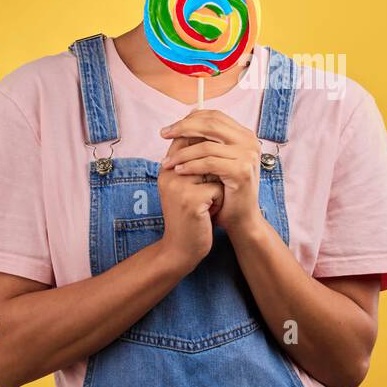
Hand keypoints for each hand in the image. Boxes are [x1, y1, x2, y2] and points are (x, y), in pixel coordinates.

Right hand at [156, 132, 224, 271]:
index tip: (210, 171)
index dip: (206, 149)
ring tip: (207, 204)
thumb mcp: (185, 186)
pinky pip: (218, 189)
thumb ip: (193, 162)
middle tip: (207, 194)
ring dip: (217, 187)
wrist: (180, 249)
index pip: (187, 139)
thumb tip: (211, 136)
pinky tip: (208, 214)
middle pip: (204, 153)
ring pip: (214, 171)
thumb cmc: (190, 215)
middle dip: (214, 172)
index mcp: (167, 168)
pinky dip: (219, 202)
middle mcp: (169, 173)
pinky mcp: (191, 200)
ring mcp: (179, 186)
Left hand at [159, 108, 263, 236]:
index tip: (169, 129)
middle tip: (164, 135)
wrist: (242, 218)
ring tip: (167, 162)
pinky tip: (179, 171)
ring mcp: (248, 155)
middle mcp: (249, 141)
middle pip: (210, 124)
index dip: (189, 119)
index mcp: (244, 135)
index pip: (214, 116)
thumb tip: (188, 116)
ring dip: (182, 153)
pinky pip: (209, 163)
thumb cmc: (227, 191)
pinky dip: (190, 166)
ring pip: (206, 146)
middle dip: (183, 128)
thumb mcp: (218, 160)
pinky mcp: (241, 171)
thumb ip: (208, 140)